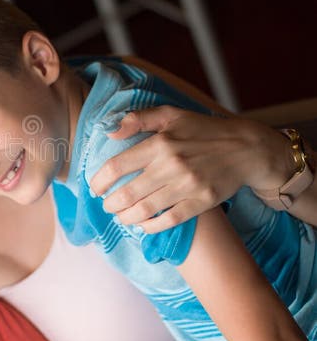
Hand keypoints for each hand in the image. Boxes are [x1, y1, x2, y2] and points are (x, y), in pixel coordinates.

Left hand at [88, 106, 290, 231]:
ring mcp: (187, 186)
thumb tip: (111, 131)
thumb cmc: (203, 130)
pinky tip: (144, 225)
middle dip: (110, 204)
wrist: (246, 148)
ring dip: (127, 217)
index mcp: (160, 143)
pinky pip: (170, 220)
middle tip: (107, 206)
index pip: (117, 166)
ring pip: (145, 210)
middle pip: (127, 193)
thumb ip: (138, 119)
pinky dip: (152, 226)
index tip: (95, 188)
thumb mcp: (171, 115)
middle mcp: (171, 165)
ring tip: (121, 217)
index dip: (99, 180)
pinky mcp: (201, 201)